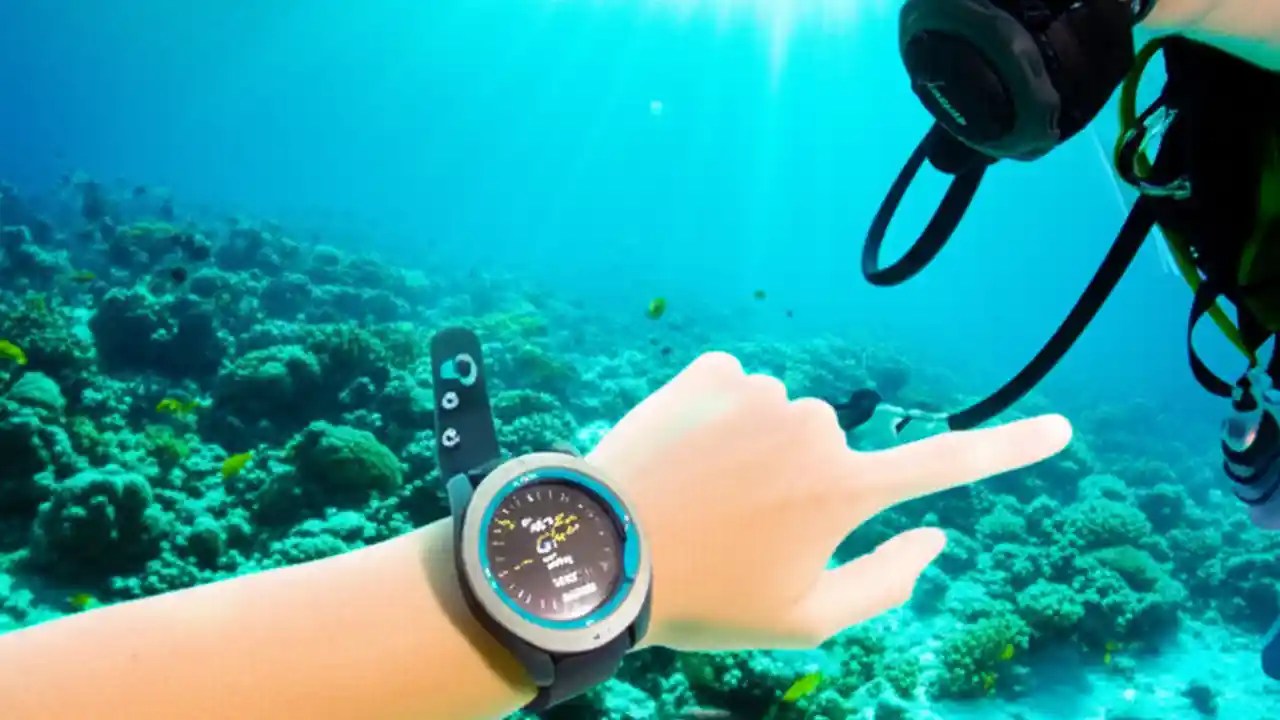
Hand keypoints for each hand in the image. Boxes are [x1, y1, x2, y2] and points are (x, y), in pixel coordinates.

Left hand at [588, 352, 1071, 651]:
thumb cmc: (707, 600)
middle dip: (803, 480)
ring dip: (755, 448)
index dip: (1011, 450)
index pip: (950, 464)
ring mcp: (759, 394)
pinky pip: (734, 389)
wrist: (599, 554)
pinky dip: (717, 416)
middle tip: (743, 526)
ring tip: (703, 495)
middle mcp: (813, 428)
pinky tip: (683, 454)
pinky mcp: (709, 372)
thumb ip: (887, 583)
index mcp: (845, 490)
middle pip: (832, 450)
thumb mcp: (805, 622)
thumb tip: (938, 537)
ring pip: (779, 418)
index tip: (1063, 428)